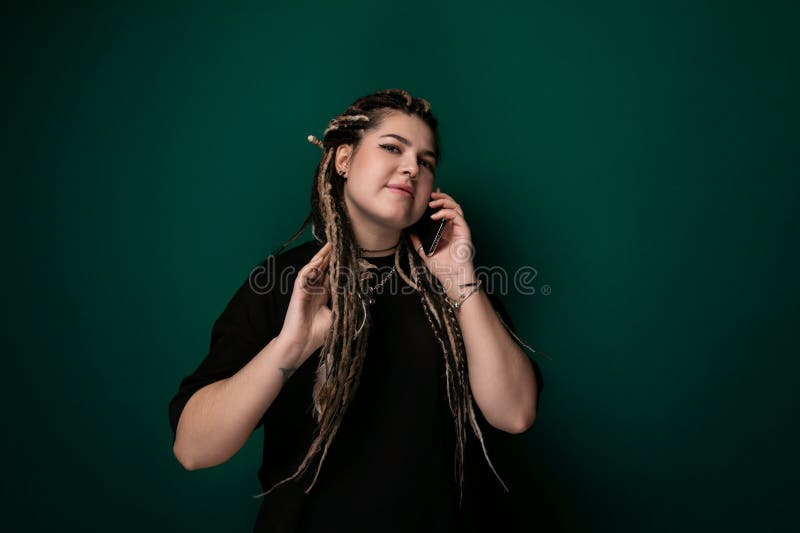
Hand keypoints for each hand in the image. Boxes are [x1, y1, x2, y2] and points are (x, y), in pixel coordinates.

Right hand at [278, 242, 332, 364]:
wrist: (303, 342)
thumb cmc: (318, 333)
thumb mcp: (337, 315)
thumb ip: (344, 303)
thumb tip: (355, 292)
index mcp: (322, 295)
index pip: (329, 275)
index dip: (335, 265)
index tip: (344, 255)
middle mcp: (313, 290)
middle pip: (320, 269)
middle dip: (328, 256)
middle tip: (336, 244)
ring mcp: (305, 290)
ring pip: (312, 269)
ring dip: (319, 258)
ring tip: (327, 247)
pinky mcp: (298, 293)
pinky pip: (303, 277)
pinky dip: (309, 269)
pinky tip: (317, 262)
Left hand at [409, 187, 476, 300]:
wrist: (452, 277)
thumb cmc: (442, 267)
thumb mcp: (424, 252)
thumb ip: (418, 242)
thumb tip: (409, 232)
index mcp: (446, 230)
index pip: (443, 210)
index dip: (438, 201)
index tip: (428, 196)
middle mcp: (454, 227)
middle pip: (451, 205)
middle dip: (441, 197)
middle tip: (431, 194)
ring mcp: (460, 228)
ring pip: (456, 207)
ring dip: (444, 201)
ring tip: (432, 202)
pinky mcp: (464, 231)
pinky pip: (456, 216)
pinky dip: (446, 212)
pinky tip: (435, 215)